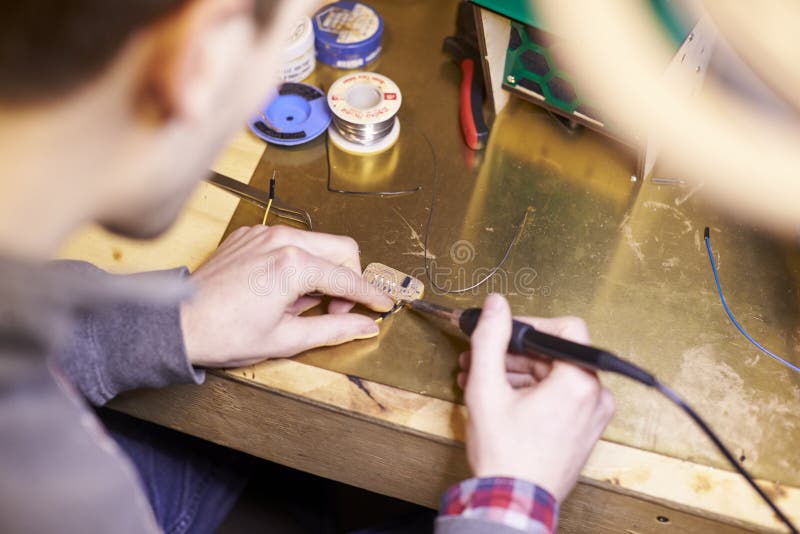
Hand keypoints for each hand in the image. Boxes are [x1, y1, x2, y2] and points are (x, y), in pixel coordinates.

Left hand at [180, 225, 392, 366]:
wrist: (178, 323)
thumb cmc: (223, 333)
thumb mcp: (286, 339)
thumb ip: (334, 328)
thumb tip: (365, 326)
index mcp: (293, 264)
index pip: (348, 277)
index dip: (370, 295)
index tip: (382, 305)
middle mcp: (281, 239)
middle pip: (342, 248)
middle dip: (349, 278)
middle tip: (338, 309)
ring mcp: (264, 233)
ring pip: (317, 242)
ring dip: (324, 270)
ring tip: (304, 303)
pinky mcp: (250, 235)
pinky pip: (290, 241)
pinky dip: (299, 262)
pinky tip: (284, 289)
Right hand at [460, 294, 614, 501]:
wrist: (513, 502)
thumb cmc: (506, 456)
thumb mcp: (486, 389)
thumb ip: (490, 340)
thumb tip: (497, 306)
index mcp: (579, 384)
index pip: (566, 328)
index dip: (531, 325)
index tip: (506, 333)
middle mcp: (595, 397)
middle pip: (556, 352)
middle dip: (515, 353)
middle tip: (483, 358)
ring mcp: (593, 415)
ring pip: (556, 374)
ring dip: (518, 372)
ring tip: (484, 380)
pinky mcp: (585, 428)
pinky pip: (561, 395)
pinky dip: (533, 391)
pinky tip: (502, 396)